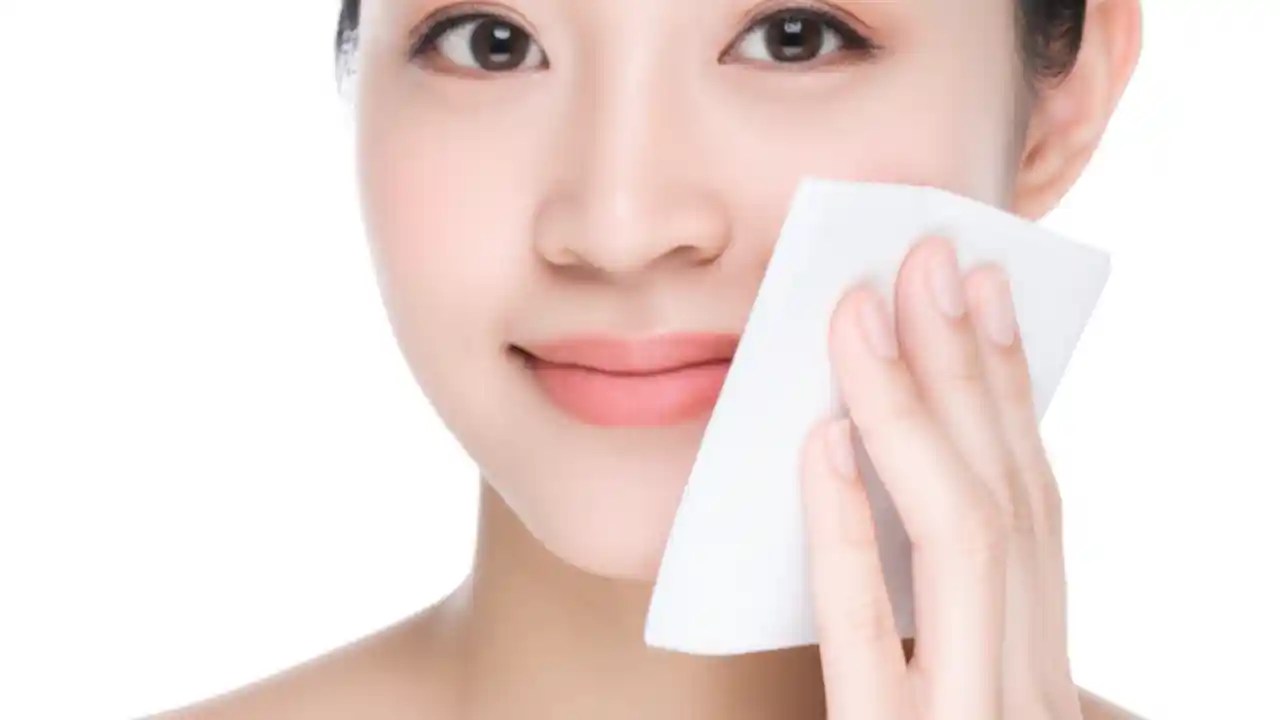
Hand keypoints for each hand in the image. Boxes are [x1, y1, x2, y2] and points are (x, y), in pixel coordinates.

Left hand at [799, 235, 1081, 718]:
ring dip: (916, 407)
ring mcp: (978, 719)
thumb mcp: (942, 693)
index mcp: (1033, 671)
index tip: (983, 291)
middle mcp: (1027, 691)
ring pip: (962, 537)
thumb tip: (855, 460)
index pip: (1033, 506)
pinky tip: (823, 439)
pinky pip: (864, 629)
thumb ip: (927, 612)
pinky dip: (847, 523)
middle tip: (929, 257)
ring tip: (869, 308)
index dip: (1010, 389)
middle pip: (1006, 498)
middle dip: (967, 366)